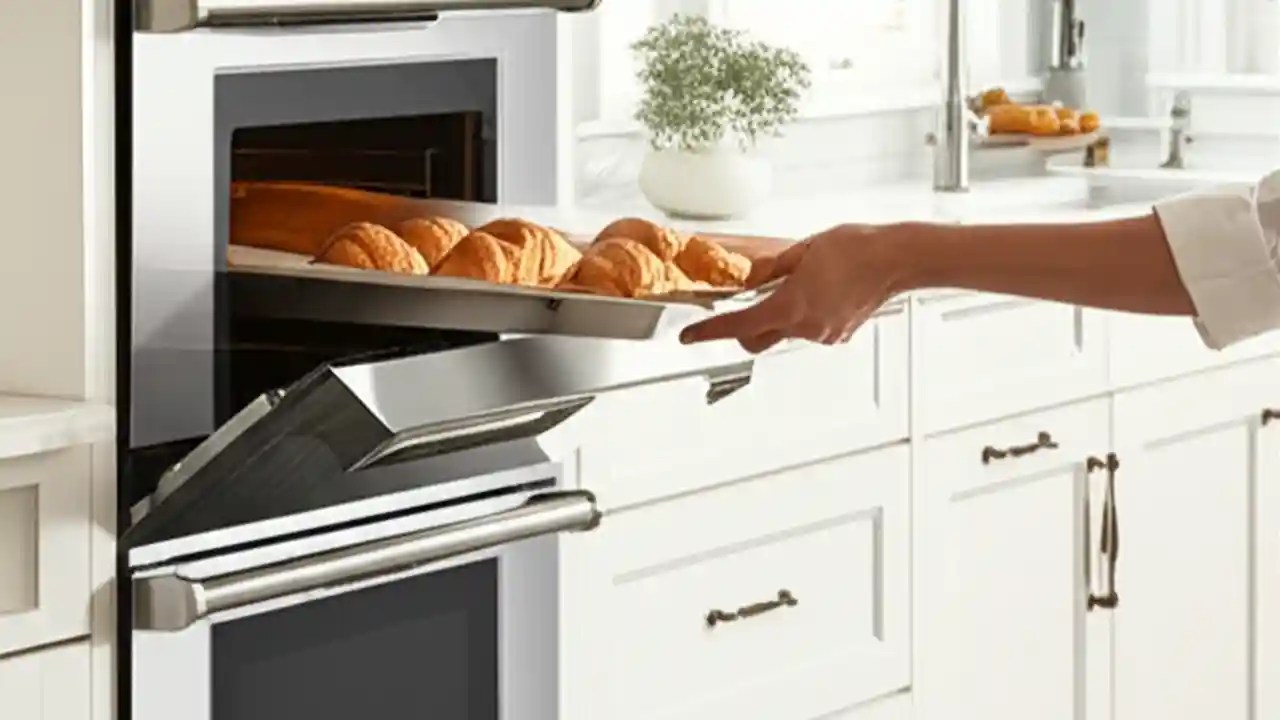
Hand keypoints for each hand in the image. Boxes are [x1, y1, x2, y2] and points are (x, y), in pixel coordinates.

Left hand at [679, 224, 912, 352]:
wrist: (896, 259)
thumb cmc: (855, 248)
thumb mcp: (802, 250)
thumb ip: (772, 269)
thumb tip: (750, 277)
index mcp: (790, 305)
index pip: (739, 325)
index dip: (709, 332)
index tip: (689, 336)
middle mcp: (805, 327)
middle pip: (757, 339)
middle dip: (745, 328)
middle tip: (744, 307)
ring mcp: (823, 333)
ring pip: (786, 332)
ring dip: (782, 314)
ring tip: (801, 284)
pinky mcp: (839, 333)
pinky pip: (810, 328)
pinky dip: (806, 314)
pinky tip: (821, 292)